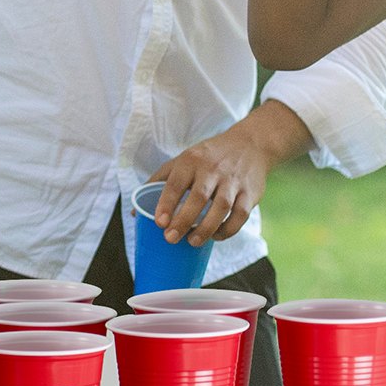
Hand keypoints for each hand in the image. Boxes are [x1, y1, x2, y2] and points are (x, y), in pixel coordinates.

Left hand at [149, 124, 275, 246]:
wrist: (250, 144)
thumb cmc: (208, 157)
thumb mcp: (182, 160)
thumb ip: (158, 182)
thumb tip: (135, 212)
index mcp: (192, 160)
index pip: (176, 182)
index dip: (166, 203)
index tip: (159, 222)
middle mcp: (213, 169)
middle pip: (199, 197)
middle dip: (184, 220)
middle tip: (171, 238)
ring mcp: (233, 181)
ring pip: (221, 207)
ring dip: (206, 228)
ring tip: (192, 242)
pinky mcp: (250, 193)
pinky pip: (240, 214)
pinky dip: (228, 229)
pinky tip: (216, 236)